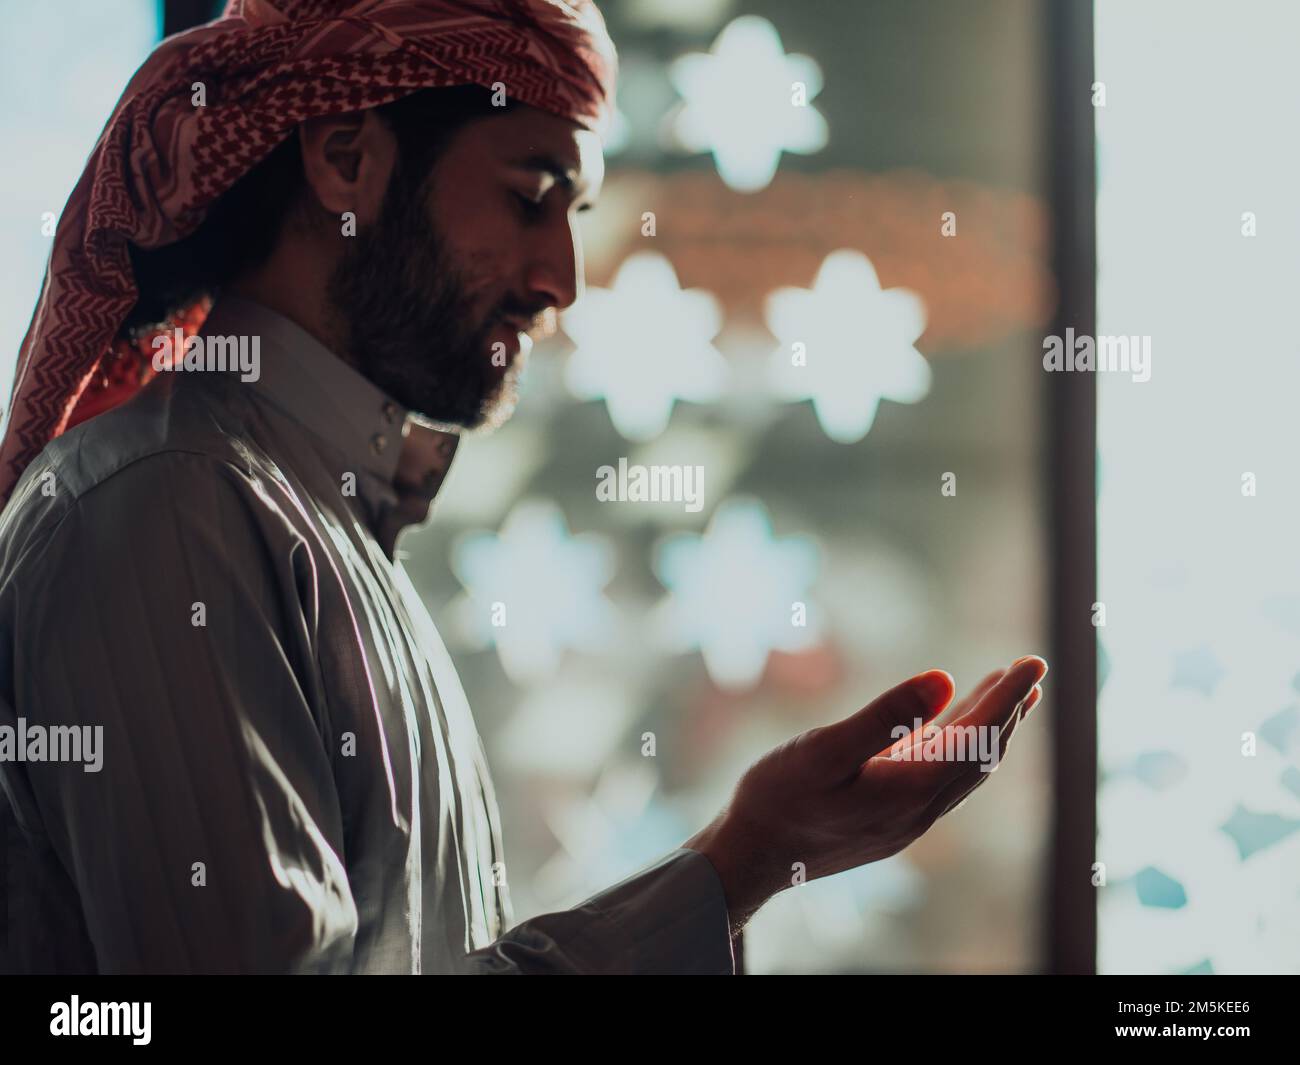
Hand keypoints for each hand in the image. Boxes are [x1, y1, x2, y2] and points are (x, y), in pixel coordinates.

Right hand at [684, 655, 1047, 936]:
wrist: (750, 856)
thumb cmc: (778, 798)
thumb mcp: (824, 749)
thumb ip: (885, 717)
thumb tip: (944, 679)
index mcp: (910, 792)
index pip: (979, 739)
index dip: (1007, 698)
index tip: (1032, 663)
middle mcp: (919, 810)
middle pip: (981, 755)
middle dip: (1008, 710)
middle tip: (1031, 668)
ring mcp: (905, 818)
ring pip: (962, 767)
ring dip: (987, 727)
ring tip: (1008, 692)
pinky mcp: (888, 817)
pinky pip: (938, 776)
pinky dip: (955, 744)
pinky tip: (950, 723)